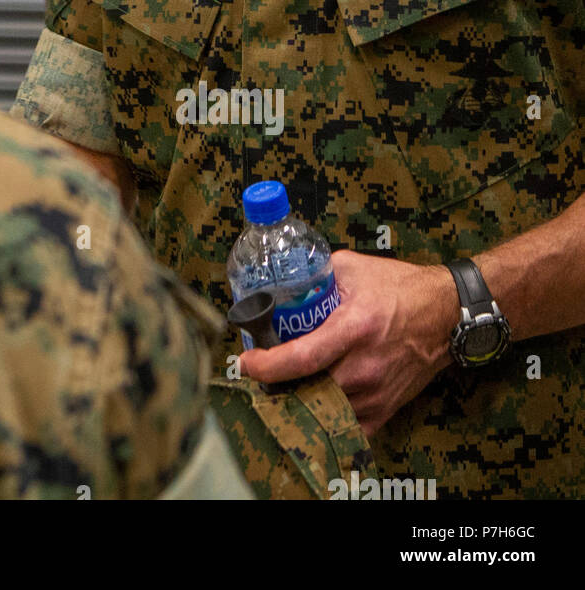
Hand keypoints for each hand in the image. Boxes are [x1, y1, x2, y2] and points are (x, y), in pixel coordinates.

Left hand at [238, 250, 458, 438]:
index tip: (247, 363)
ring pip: (325, 411)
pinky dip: (327, 419)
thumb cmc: (400, 288)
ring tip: (282, 384)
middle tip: (260, 372)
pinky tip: (312, 403)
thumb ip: (316, 274)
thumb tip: (282, 281)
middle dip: (277, 385)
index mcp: (354, 328)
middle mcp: (364, 366)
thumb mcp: (353, 267)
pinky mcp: (386, 409)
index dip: (268, 365)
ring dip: (299, 400)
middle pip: (308, 390)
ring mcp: (377, 393)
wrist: (447, 315)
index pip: (303, 357)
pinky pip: (349, 427)